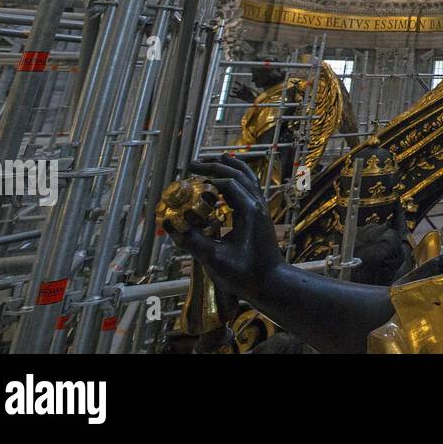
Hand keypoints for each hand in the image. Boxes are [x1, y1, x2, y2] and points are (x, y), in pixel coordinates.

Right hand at [166, 156, 283, 301]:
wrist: (272, 283)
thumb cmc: (246, 274)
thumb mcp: (215, 260)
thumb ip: (192, 242)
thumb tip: (170, 226)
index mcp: (250, 211)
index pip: (228, 183)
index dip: (206, 178)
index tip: (186, 179)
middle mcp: (258, 204)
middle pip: (238, 174)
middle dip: (215, 165)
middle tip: (192, 164)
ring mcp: (261, 208)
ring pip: (247, 177)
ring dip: (228, 167)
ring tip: (211, 160)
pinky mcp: (260, 214)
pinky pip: (249, 187)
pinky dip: (236, 178)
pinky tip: (224, 181)